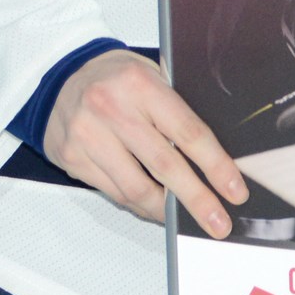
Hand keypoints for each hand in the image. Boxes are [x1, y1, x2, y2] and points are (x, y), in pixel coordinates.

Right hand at [43, 48, 247, 236]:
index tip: (234, 189)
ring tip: (186, 220)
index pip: (188, 131)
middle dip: (197, 199)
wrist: (61, 77)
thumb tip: (219, 148)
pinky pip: (113, 193)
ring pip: (136, 188)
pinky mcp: (72, 159)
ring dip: (166, 210)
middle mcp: (112, 109)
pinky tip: (155, 207)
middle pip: (165, 165)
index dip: (215, 165)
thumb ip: (178, 104)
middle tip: (218, 221)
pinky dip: (138, 204)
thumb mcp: (150, 74)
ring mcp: (89, 136)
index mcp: (140, 84)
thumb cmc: (115, 77)